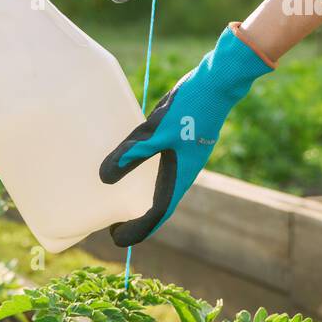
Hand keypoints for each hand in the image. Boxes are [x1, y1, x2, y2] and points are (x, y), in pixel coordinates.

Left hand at [99, 26, 273, 245]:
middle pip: (160, 206)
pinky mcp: (185, 145)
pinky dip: (149, 180)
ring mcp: (186, 158)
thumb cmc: (187, 108)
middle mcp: (184, 172)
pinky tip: (137, 171)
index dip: (137, 229)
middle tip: (114, 227)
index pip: (156, 213)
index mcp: (179, 176)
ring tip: (122, 205)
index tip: (116, 237)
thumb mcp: (154, 131)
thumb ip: (130, 154)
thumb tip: (103, 179)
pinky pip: (165, 171)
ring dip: (144, 201)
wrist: (217, 83)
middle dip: (138, 220)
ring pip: (164, 189)